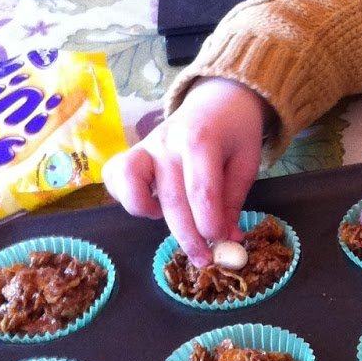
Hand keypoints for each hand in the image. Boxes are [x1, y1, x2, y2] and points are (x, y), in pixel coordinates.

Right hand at [102, 78, 267, 264]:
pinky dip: (128, 198)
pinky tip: (153, 208)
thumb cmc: (235, 133)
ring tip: (174, 226)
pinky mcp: (132, 153)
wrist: (216, 99)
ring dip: (151, 216)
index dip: (210, 224)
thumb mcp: (246, 162)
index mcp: (201, 140)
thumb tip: (227, 239)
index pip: (201, 191)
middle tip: (204, 260)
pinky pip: (115, 178)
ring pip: (133, 187)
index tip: (222, 244)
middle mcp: (167, 143)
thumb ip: (232, 200)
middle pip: (172, 199)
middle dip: (189, 236)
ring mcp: (145, 146)